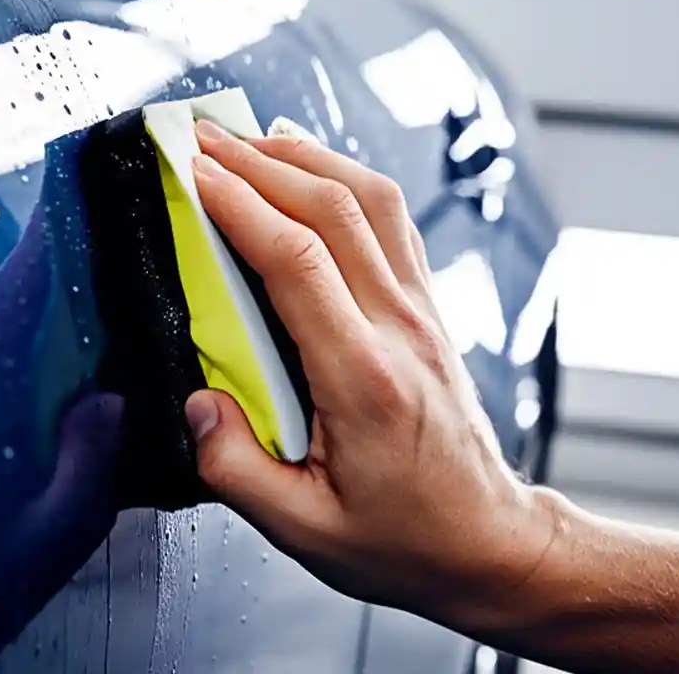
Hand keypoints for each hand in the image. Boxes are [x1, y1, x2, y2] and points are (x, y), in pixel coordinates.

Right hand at [186, 120, 559, 623]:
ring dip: (305, 157)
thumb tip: (198, 403)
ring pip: (369, 200)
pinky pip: (391, 222)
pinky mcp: (426, 311)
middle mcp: (398, 330)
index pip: (297, 260)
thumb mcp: (303, 530)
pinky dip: (346, 178)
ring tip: (248, 136)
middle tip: (200, 136)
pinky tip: (313, 168)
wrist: (488, 542)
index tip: (190, 173)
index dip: (239, 205)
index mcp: (362, 379)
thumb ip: (236, 468)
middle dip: (259, 161)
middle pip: (333, 208)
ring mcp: (420, 313)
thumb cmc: (403, 539)